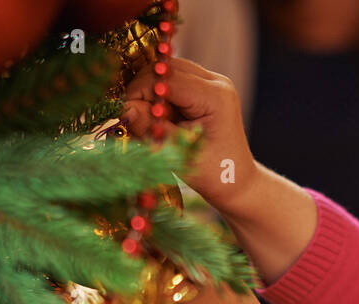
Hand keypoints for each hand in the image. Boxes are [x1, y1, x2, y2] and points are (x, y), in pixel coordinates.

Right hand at [122, 57, 259, 214]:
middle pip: (166, 67)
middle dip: (144, 89)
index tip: (124, 112)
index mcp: (215, 97)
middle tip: (135, 117)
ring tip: (150, 119)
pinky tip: (160, 116)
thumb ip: (151, 126)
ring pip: (168, 71)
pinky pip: (174, 81)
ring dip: (151, 91)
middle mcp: (216, 82)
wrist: (235, 180)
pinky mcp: (205, 88)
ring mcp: (212, 82)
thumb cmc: (211, 173)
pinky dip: (160, 95)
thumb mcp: (177, 152)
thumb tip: (123, 108)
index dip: (140, 91)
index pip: (167, 79)